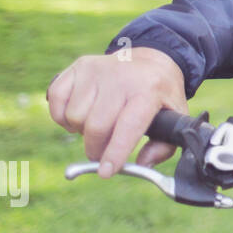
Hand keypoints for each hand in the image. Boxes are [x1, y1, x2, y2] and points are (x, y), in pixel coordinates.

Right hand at [47, 47, 187, 177]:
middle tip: (102, 153)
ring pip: (74, 117)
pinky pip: (57, 101)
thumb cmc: (159, 94)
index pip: (128, 126)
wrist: (150, 60)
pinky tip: (81, 115)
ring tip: (98, 124)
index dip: (114, 153)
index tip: (105, 172)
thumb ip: (163, 146)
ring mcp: (97, 69)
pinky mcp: (79, 66)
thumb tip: (142, 163)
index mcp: (149, 90)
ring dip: (81, 131)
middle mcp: (121, 77)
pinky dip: (62, 116)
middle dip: (96, 150)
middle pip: (96, 127)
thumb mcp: (175, 115)